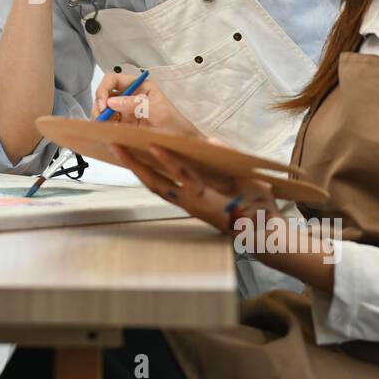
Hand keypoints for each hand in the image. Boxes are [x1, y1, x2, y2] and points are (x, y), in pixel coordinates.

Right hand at [92, 74, 198, 136]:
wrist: (184, 146)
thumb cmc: (177, 126)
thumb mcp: (159, 111)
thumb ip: (136, 104)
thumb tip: (112, 102)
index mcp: (140, 87)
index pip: (113, 79)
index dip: (104, 89)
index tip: (103, 104)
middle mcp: (130, 96)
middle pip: (104, 94)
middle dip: (98, 105)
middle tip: (100, 119)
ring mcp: (125, 112)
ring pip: (103, 110)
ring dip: (99, 117)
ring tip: (103, 128)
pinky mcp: (123, 126)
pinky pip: (107, 124)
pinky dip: (103, 128)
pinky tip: (107, 134)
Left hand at [109, 143, 279, 234]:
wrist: (261, 236)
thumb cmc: (258, 209)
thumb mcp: (252, 185)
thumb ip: (231, 162)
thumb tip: (210, 142)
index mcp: (207, 198)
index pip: (183, 176)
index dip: (168, 160)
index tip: (153, 144)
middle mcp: (190, 203)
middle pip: (157, 182)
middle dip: (135, 164)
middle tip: (116, 145)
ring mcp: (186, 206)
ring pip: (155, 187)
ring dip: (136, 170)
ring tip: (120, 152)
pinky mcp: (186, 206)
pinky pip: (162, 190)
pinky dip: (148, 176)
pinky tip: (139, 165)